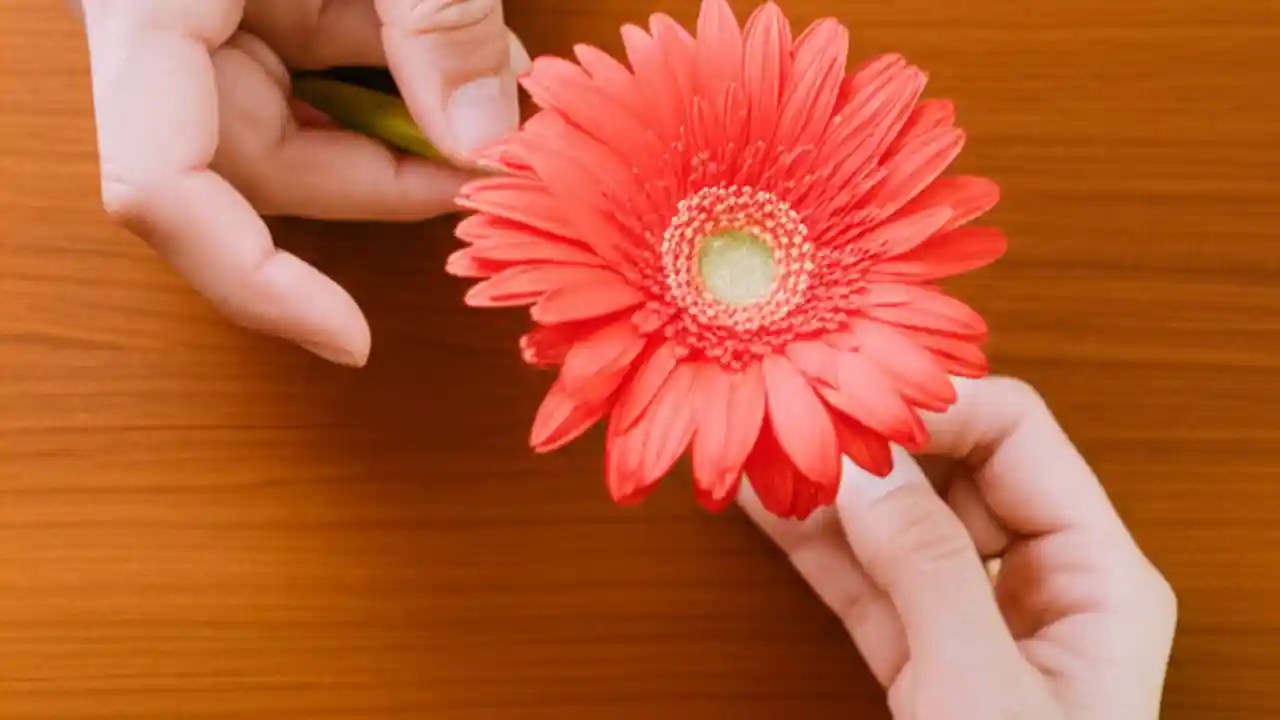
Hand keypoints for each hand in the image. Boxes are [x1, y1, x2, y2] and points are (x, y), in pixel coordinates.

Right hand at [74, 0, 528, 364]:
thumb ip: (436, 19)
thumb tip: (485, 144)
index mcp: (149, 2)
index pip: (161, 186)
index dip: (253, 282)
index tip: (351, 340)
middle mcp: (162, 18)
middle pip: (245, 168)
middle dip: (378, 185)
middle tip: (489, 172)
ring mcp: (205, 6)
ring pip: (288, 126)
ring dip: (398, 134)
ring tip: (493, 98)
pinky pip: (312, 69)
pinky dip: (390, 80)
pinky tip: (460, 65)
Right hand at [742, 377, 1176, 719]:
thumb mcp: (982, 687)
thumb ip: (922, 563)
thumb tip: (860, 460)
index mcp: (1096, 572)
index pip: (1015, 434)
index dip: (930, 405)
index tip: (846, 398)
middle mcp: (1041, 581)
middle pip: (953, 469)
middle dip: (870, 440)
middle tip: (790, 415)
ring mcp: (978, 620)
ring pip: (898, 524)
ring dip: (829, 488)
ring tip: (759, 446)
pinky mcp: (924, 659)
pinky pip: (867, 581)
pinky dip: (817, 547)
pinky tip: (768, 509)